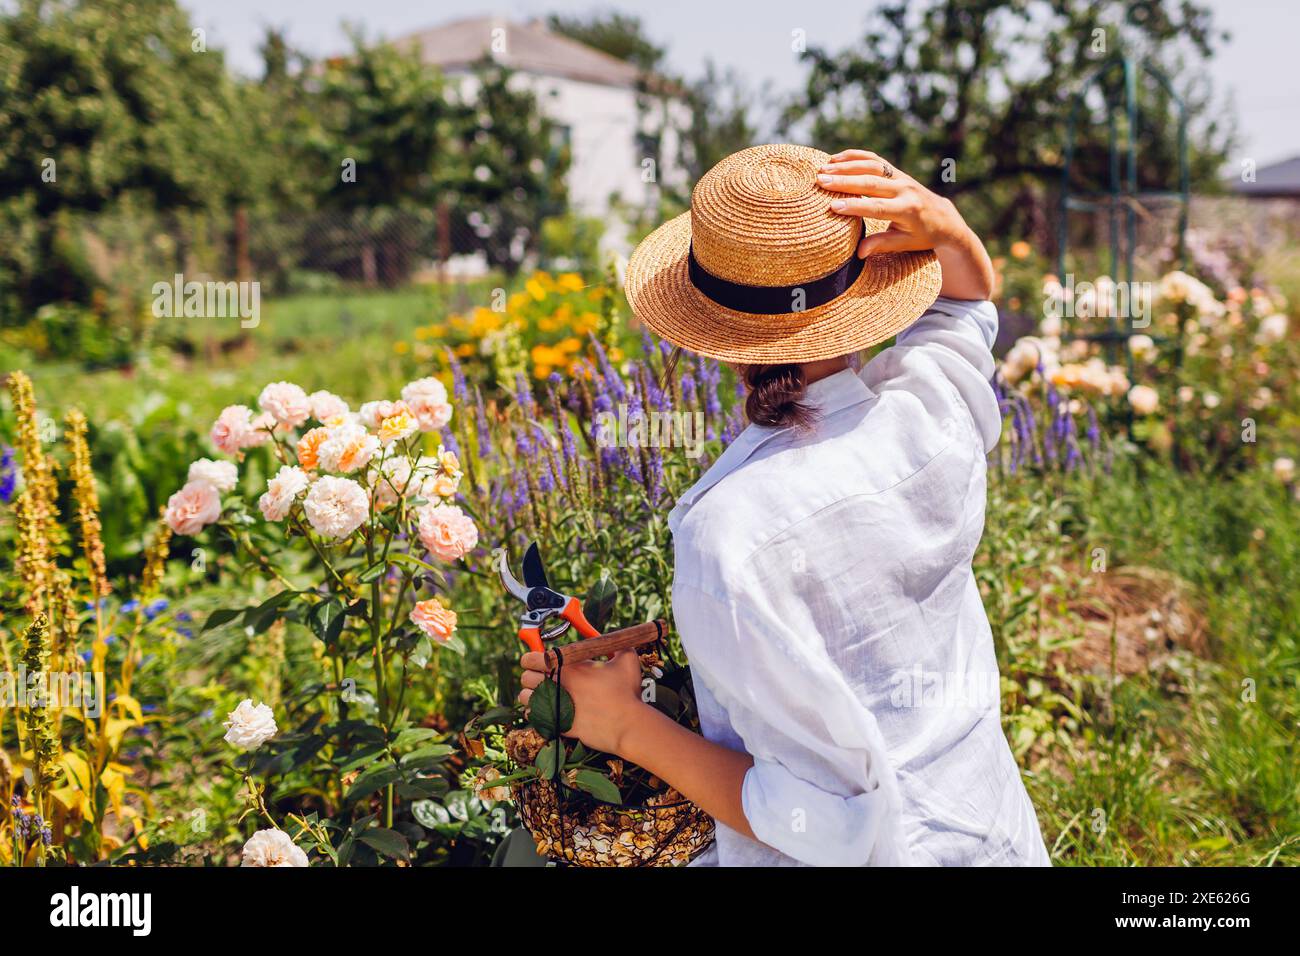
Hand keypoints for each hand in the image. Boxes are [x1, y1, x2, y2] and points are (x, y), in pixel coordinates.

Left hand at [518, 650, 645, 754]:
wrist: (627, 725)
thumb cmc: (627, 692)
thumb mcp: (626, 658)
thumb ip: (613, 644)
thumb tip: (608, 640)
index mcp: (567, 666)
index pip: (531, 658)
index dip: (531, 658)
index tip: (539, 661)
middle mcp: (556, 685)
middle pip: (525, 677)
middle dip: (532, 676)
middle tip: (543, 678)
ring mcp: (554, 706)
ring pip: (525, 698)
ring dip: (531, 695)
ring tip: (542, 694)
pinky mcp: (555, 724)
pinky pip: (533, 717)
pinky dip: (536, 712)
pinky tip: (547, 710)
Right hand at [817, 149, 994, 299]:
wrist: (944, 218)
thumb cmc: (923, 236)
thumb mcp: (905, 244)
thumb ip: (882, 244)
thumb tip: (859, 252)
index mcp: (907, 210)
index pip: (877, 207)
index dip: (855, 207)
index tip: (833, 207)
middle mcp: (905, 189)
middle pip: (871, 182)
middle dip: (844, 181)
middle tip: (821, 181)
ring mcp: (900, 177)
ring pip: (871, 166)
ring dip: (846, 165)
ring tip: (823, 169)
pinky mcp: (896, 171)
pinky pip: (874, 159)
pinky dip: (854, 156)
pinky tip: (835, 158)